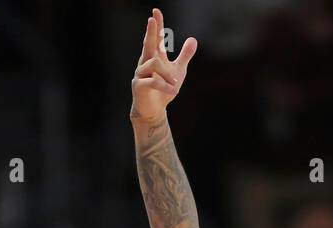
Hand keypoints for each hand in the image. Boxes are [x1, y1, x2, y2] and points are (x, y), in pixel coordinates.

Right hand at [131, 7, 196, 122]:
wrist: (153, 110)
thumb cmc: (163, 89)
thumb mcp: (178, 71)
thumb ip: (184, 55)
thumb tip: (193, 39)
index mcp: (155, 57)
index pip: (156, 38)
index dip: (157, 25)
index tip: (156, 12)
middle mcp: (145, 62)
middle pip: (148, 44)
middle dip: (151, 32)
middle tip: (151, 20)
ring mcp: (140, 73)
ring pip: (154, 64)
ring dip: (167, 75)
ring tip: (175, 84)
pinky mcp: (139, 85)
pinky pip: (153, 82)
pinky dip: (165, 86)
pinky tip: (173, 91)